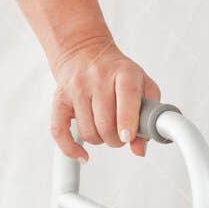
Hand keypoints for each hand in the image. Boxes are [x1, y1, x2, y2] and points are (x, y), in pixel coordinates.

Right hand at [49, 38, 160, 160]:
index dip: (127, 120)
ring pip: (88, 132)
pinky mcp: (59, 99)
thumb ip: (149, 115)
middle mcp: (98, 78)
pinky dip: (71, 149)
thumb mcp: (142, 85)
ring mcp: (77, 88)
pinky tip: (82, 154)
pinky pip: (59, 131)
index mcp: (124, 72)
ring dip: (100, 140)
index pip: (127, 95)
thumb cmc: (118, 73)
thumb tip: (140, 149)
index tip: (128, 137)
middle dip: (117, 139)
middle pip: (106, 122)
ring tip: (105, 130)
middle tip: (121, 135)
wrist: (85, 52)